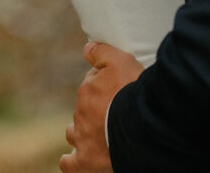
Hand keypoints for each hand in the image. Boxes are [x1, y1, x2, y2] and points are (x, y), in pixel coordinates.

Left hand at [60, 41, 143, 172]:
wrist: (141, 124)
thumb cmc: (133, 91)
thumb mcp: (121, 61)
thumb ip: (102, 52)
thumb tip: (86, 48)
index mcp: (87, 90)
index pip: (91, 85)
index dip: (105, 86)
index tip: (118, 89)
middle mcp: (81, 113)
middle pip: (84, 109)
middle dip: (95, 109)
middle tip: (114, 111)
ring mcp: (82, 138)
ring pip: (74, 132)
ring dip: (82, 132)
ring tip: (98, 134)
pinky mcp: (85, 161)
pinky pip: (69, 163)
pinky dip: (71, 160)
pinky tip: (76, 159)